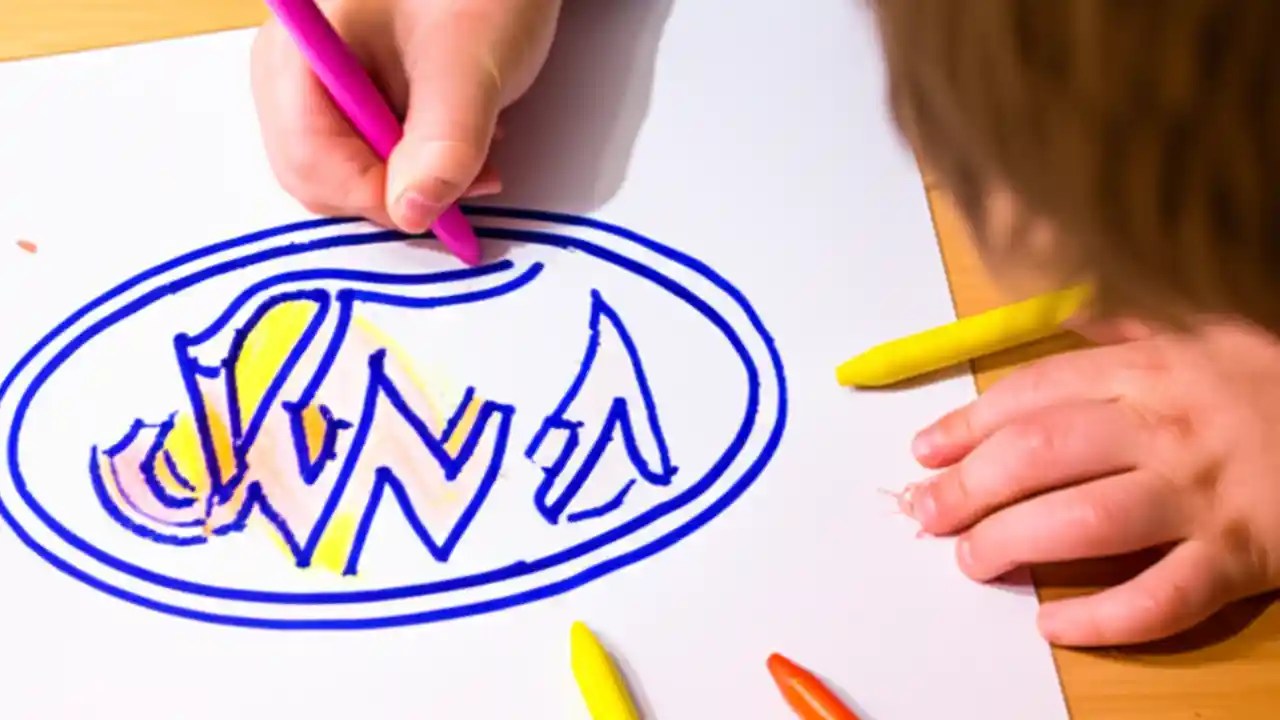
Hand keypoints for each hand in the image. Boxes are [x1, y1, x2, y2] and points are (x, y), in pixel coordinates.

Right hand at [250, 0, 561, 230]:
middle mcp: (293, 68)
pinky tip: (462, 138)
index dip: (372, 195)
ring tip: (478, 155)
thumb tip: (412, 213)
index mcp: (299, 50)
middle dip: (394, 191)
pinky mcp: (354, 87)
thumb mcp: (470, 67)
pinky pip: (368, 149)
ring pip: (348, 169)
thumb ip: (443, 142)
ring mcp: (320, 79)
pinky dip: (417, 159)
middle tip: (467, 180)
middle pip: (317, 173)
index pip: (307, 159)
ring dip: (414, 179)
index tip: (437, 205)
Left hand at [900, 317, 1279, 645]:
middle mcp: (1166, 428)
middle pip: (1039, 457)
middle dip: (967, 488)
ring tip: (972, 560)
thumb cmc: (1277, 379)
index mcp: (1150, 369)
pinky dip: (1100, 620)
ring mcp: (1205, 496)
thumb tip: (1064, 313)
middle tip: (926, 514)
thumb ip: (1130, 323)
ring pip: (1083, 524)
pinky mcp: (1244, 558)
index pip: (1031, 394)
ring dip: (1012, 544)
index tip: (924, 450)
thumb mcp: (1207, 330)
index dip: (966, 424)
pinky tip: (1054, 626)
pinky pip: (1160, 599)